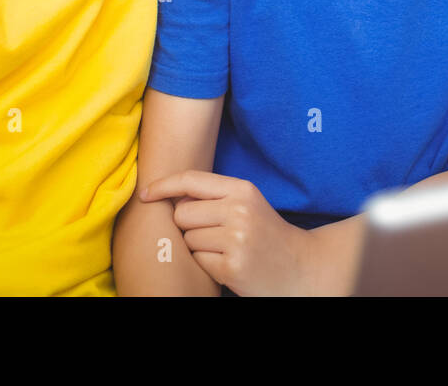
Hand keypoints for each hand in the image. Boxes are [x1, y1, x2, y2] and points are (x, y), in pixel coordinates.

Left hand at [140, 171, 316, 295]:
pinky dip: (207, 265)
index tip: (146, 194)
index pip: (191, 180)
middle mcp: (239, 210)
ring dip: (199, 248)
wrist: (301, 268)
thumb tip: (169, 195)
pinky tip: (229, 264)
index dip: (163, 185)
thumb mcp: (248, 204)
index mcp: (242, 190)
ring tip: (226, 250)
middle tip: (216, 235)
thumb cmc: (266, 234)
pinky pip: (197, 261)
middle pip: (181, 214)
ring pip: (187, 239)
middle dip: (189, 226)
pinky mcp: (231, 266)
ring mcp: (236, 239)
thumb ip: (215, 197)